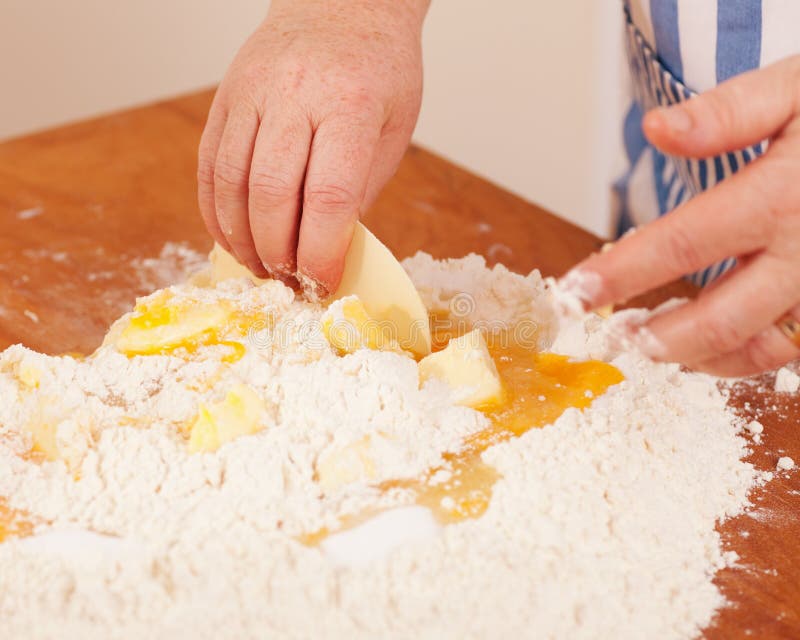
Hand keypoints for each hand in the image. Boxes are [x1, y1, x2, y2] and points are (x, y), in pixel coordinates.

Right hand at [198, 0, 428, 296]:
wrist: (340, 4)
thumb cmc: (377, 70)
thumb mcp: (394, 128)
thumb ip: (363, 187)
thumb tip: (331, 248)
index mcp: (351, 106)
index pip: (329, 196)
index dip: (321, 251)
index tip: (322, 281)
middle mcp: (295, 96)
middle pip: (271, 194)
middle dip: (278, 253)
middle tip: (290, 283)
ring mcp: (252, 93)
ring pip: (232, 183)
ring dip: (242, 240)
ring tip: (261, 269)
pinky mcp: (226, 98)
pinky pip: (209, 165)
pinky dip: (215, 211)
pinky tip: (231, 238)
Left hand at [562, 56, 799, 375]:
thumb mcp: (797, 89)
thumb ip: (729, 112)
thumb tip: (657, 129)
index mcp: (784, 198)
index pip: (682, 244)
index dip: (622, 274)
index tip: (574, 292)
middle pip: (719, 319)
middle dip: (655, 339)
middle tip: (612, 338)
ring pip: (757, 350)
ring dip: (696, 359)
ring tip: (650, 348)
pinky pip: (789, 352)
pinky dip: (741, 359)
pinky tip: (706, 348)